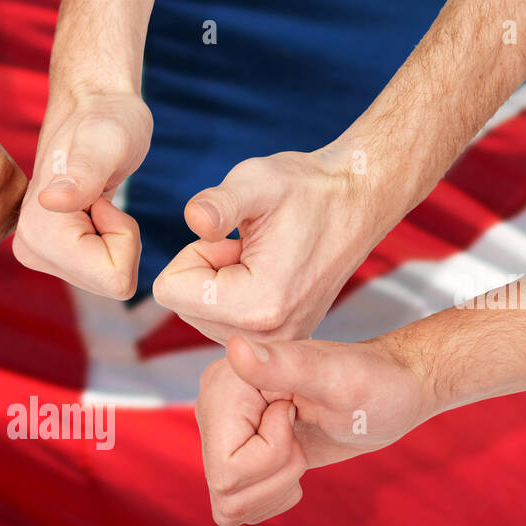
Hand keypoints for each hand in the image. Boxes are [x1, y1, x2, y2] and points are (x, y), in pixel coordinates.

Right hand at [13, 90, 151, 298]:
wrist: (94, 107)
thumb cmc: (109, 120)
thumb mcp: (107, 142)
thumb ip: (84, 173)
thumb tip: (51, 202)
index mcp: (39, 235)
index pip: (114, 279)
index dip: (126, 237)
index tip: (104, 198)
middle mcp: (30, 251)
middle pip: (109, 283)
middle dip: (120, 240)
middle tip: (103, 197)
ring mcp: (39, 254)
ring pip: (108, 279)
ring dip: (115, 238)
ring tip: (97, 199)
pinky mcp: (51, 254)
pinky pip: (104, 271)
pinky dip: (110, 239)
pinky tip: (93, 208)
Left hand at [153, 146, 385, 342]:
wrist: (356, 201)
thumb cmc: (306, 187)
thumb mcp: (257, 181)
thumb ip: (220, 202)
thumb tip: (194, 218)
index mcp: (257, 306)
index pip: (169, 291)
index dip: (194, 253)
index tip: (233, 239)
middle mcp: (267, 338)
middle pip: (182, 306)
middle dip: (204, 271)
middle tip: (250, 247)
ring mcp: (276, 344)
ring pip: (200, 315)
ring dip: (218, 282)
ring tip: (262, 258)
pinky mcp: (279, 342)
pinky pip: (223, 322)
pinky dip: (233, 295)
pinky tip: (268, 273)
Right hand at [197, 333, 434, 525]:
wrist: (389, 392)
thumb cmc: (375, 380)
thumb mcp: (336, 375)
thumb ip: (283, 363)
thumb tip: (236, 349)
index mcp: (223, 385)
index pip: (226, 469)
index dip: (273, 458)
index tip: (298, 416)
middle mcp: (213, 409)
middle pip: (225, 489)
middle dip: (279, 474)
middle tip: (303, 436)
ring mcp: (222, 436)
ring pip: (229, 504)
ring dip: (276, 487)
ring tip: (299, 448)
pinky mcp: (236, 457)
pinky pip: (233, 506)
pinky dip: (271, 498)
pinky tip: (292, 464)